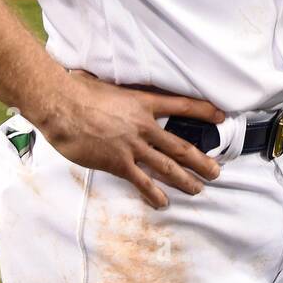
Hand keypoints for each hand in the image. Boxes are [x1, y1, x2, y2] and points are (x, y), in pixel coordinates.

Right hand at [36, 69, 225, 208]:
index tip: (220, 116)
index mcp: (143, 102)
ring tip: (198, 189)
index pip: (181, 105)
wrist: (62, 106)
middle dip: (200, 160)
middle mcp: (144, 125)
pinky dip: (154, 193)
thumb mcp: (107, 83)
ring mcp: (132, 146)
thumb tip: (112, 80)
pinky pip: (141, 181)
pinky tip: (163, 203)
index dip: (203, 111)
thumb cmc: (79, 91)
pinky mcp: (118, 163)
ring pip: (166, 167)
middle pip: (180, 145)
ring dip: (185, 180)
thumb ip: (118, 89)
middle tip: (216, 171)